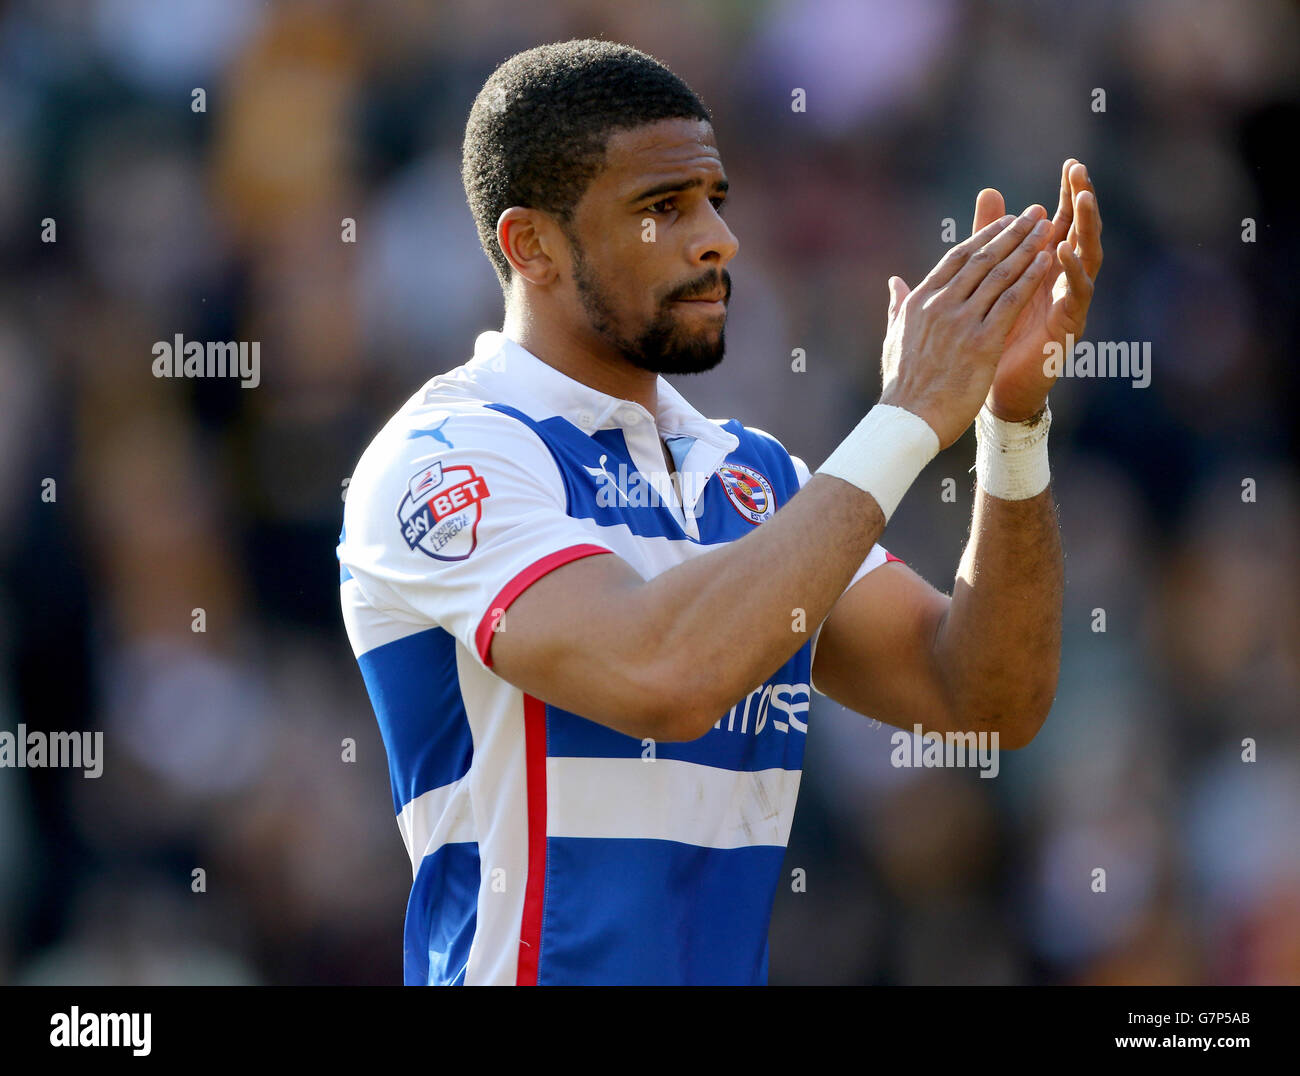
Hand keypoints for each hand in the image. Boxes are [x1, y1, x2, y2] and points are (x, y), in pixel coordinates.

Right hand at [879, 207, 1055, 448]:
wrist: (908, 419)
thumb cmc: (902, 385)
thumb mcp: (894, 337)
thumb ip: (898, 306)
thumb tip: (894, 282)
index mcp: (919, 301)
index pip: (956, 258)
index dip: (984, 235)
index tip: (1005, 221)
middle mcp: (939, 304)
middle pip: (982, 258)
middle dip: (1011, 232)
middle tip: (1034, 213)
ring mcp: (960, 321)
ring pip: (999, 274)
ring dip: (1026, 247)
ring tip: (1047, 229)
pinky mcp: (980, 342)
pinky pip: (1010, 302)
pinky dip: (1029, 278)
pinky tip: (1047, 261)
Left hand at [973, 160, 1102, 421]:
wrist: (989, 386)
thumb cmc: (992, 333)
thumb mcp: (990, 277)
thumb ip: (991, 237)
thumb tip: (989, 191)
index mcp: (1044, 268)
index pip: (1062, 223)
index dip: (1067, 195)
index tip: (1071, 163)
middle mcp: (1062, 281)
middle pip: (1080, 233)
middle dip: (1082, 202)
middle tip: (1081, 172)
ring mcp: (1069, 302)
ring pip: (1087, 258)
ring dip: (1086, 228)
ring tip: (1083, 199)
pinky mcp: (1068, 326)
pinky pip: (1077, 294)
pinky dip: (1072, 271)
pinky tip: (1066, 250)